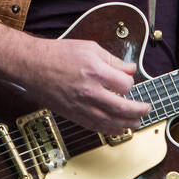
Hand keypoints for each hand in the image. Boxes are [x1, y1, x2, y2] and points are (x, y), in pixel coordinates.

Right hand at [17, 37, 150, 135]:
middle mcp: (89, 92)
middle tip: (147, 109)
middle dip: (138, 110)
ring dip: (127, 124)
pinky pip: (95, 127)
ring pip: (110, 122)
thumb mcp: (90, 48)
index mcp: (96, 72)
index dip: (130, 83)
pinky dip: (109, 130)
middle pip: (122, 108)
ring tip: (137, 123)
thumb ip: (113, 60)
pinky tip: (118, 129)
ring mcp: (80, 105)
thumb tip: (130, 70)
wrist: (32, 65)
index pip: (125, 85)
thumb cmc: (58, 54)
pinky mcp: (73, 114)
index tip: (128, 81)